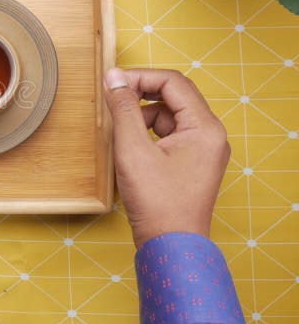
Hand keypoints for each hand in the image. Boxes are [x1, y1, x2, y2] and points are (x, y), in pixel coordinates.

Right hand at [103, 68, 230, 247]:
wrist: (170, 246)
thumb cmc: (157, 202)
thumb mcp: (132, 149)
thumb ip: (123, 108)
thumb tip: (114, 77)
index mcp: (205, 127)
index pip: (173, 82)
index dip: (140, 77)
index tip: (112, 82)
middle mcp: (211, 135)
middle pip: (174, 96)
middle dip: (141, 94)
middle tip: (112, 97)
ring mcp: (204, 150)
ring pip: (169, 116)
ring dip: (142, 116)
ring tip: (119, 132)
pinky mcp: (193, 162)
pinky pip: (169, 134)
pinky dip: (148, 134)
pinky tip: (130, 147)